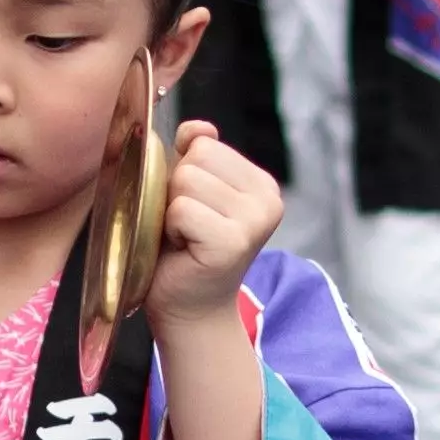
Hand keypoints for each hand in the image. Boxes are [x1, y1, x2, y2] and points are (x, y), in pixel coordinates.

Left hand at [146, 120, 277, 322]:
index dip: (185, 174)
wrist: (189, 310)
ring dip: (172, 211)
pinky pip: (181, 210)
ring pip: (185, 180)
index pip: (205, 143)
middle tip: (186, 227)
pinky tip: (183, 250)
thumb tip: (198, 128)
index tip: (193, 211)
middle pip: (196, 158)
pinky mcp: (233, 242)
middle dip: (177, 190)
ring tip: (185, 238)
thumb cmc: (183, 250)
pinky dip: (172, 229)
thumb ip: (195, 152)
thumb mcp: (190, 191)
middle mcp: (268, 199)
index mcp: (261, 183)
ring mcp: (254, 221)